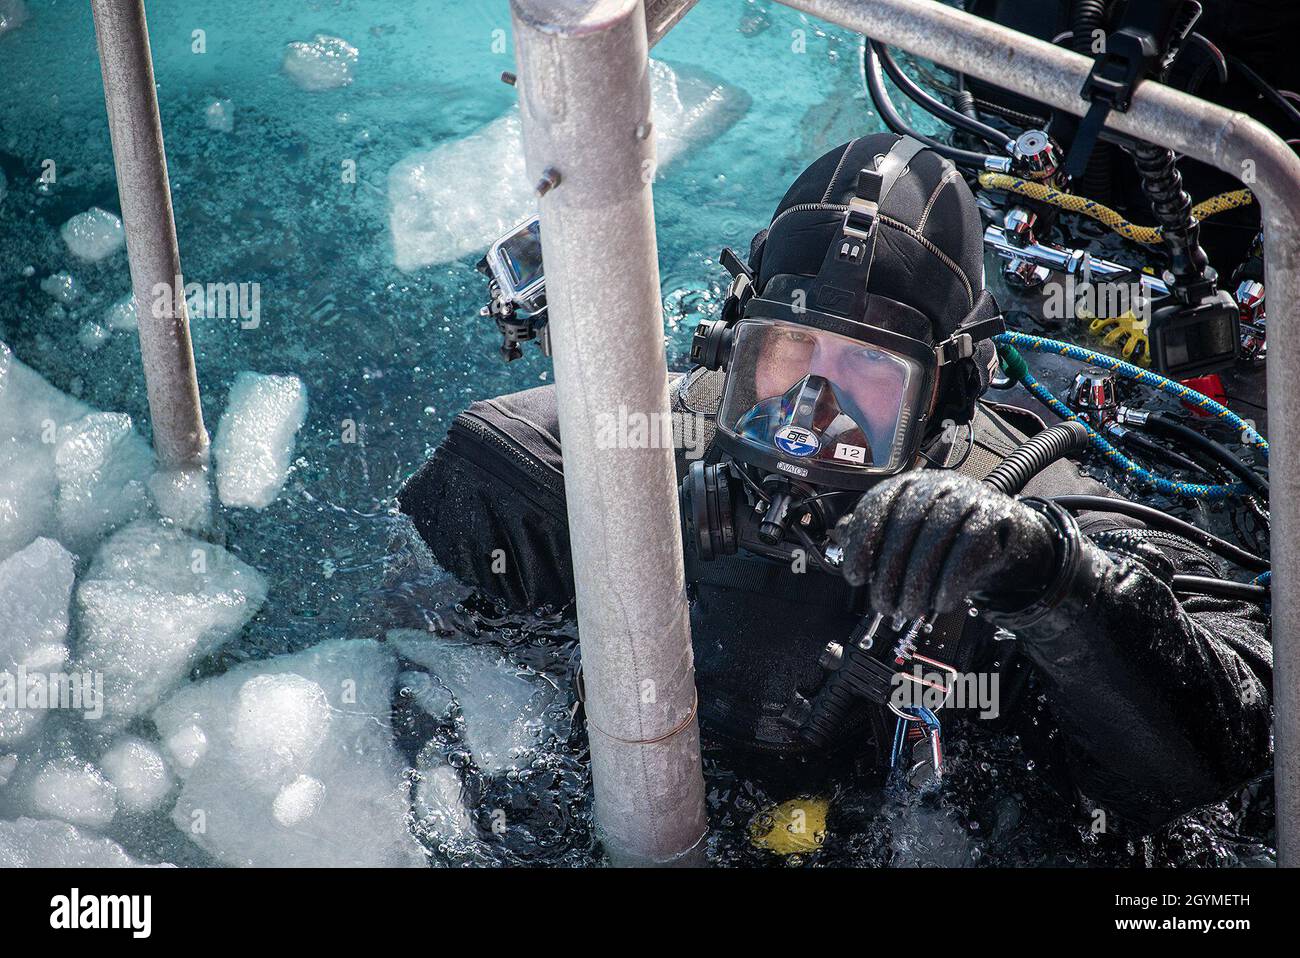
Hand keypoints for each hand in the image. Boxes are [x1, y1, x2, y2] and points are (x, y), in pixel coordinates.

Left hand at [837, 471, 1058, 618]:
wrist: (1006, 540)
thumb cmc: (950, 540)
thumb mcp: (909, 536)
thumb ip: (876, 534)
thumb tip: (842, 538)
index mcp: (909, 483)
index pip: (877, 504)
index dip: (862, 543)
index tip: (855, 576)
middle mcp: (937, 484)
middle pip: (905, 524)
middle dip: (889, 572)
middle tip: (884, 606)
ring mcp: (969, 496)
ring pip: (936, 536)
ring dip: (918, 582)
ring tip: (910, 610)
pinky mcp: (995, 516)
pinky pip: (968, 548)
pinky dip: (951, 581)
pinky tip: (941, 602)